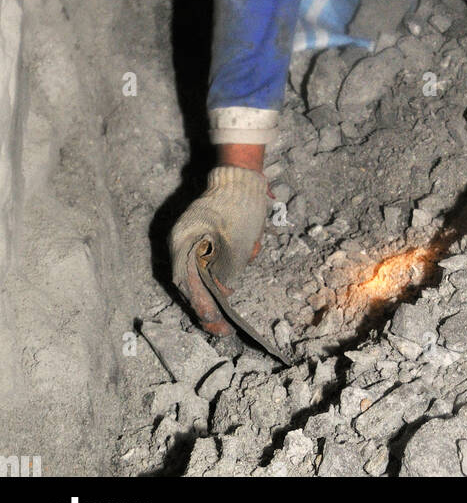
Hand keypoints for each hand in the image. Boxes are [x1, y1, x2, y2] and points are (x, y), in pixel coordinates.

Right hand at [169, 166, 269, 333]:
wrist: (242, 175)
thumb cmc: (238, 208)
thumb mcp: (236, 246)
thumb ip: (225, 273)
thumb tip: (222, 292)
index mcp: (182, 243)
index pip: (187, 285)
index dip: (201, 308)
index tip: (216, 325)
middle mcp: (182, 242)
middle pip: (192, 282)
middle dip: (211, 303)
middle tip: (223, 327)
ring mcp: (193, 237)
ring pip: (205, 272)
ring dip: (225, 278)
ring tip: (244, 263)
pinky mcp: (206, 234)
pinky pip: (213, 257)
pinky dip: (230, 262)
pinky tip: (249, 247)